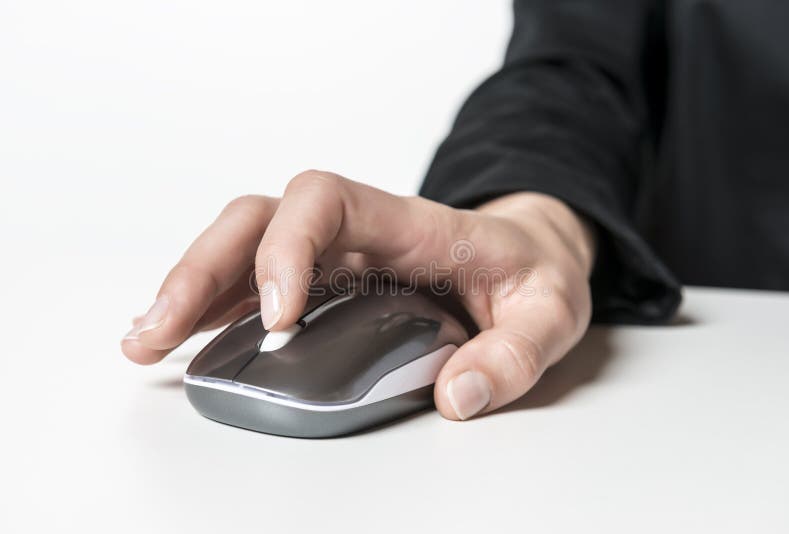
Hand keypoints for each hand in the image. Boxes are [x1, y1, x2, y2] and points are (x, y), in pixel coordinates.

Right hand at [121, 171, 595, 419]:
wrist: (527, 257)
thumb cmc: (531, 274)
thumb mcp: (551, 310)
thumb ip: (516, 352)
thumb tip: (457, 394)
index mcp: (408, 223)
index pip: (324, 198)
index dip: (286, 245)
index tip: (277, 316)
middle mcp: (357, 231)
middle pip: (258, 218)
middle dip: (204, 270)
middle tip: (163, 331)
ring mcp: (334, 255)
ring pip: (241, 245)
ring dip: (190, 288)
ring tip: (146, 340)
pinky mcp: (323, 282)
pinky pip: (253, 278)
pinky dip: (211, 305)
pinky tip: (180, 339)